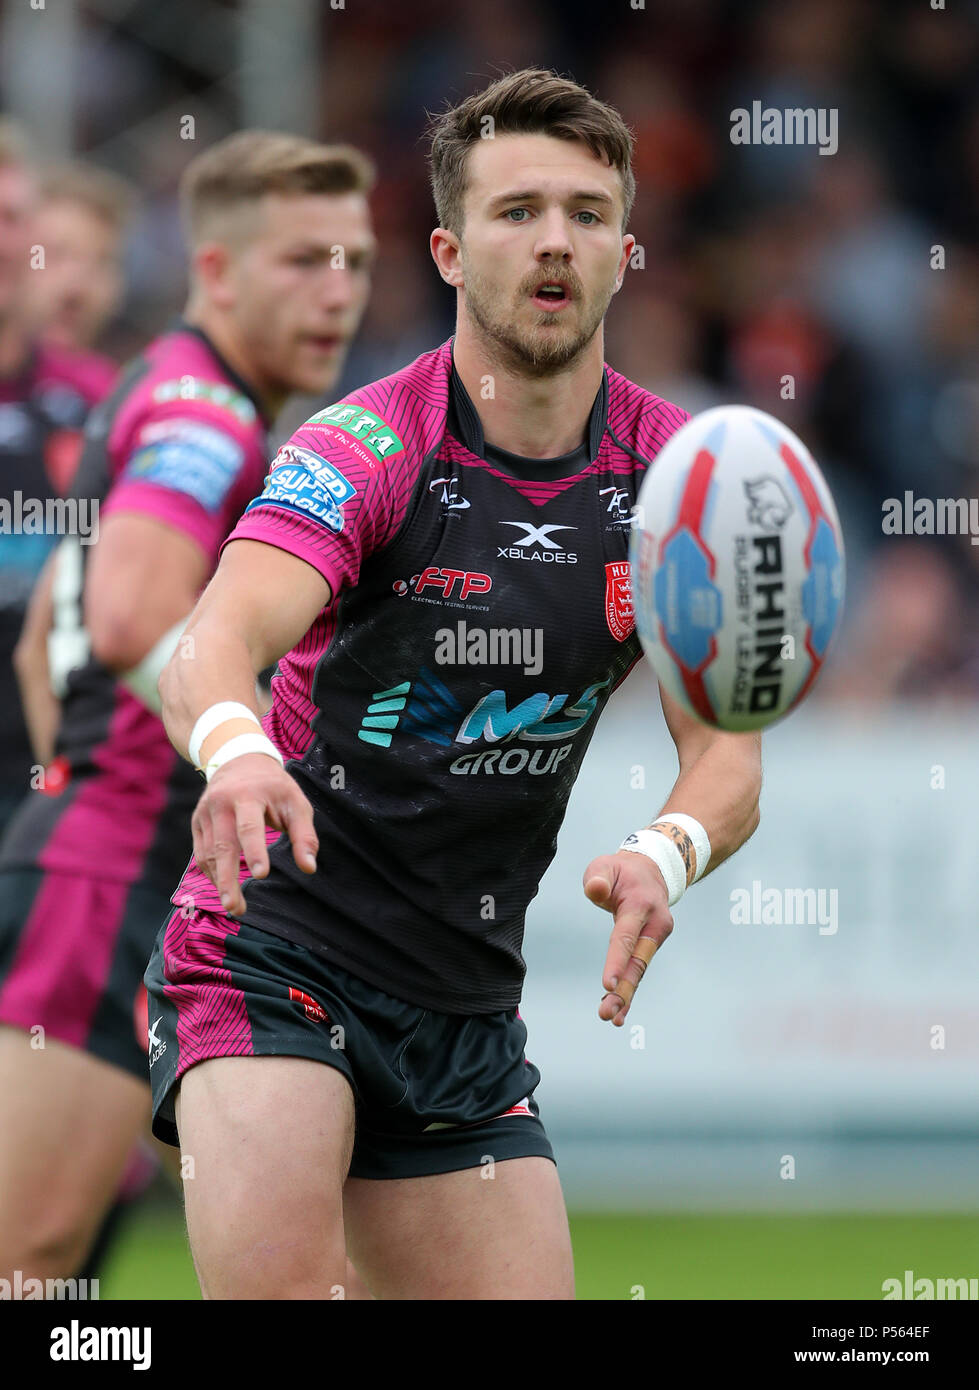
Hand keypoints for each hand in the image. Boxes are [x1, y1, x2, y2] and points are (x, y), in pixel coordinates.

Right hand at [191, 753, 317, 916]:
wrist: (238, 760)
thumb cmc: (273, 786)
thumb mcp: (295, 802)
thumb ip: (304, 834)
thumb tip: (309, 868)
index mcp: (247, 795)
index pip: (249, 826)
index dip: (255, 851)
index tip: (261, 875)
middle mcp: (220, 803)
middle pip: (222, 846)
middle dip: (228, 879)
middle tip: (236, 907)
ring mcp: (205, 813)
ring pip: (208, 854)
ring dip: (220, 882)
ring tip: (234, 905)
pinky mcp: (197, 822)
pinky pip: (201, 853)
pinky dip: (212, 873)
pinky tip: (224, 887)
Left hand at [583, 850, 673, 1025]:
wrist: (651, 872)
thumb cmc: (622, 872)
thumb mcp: (606, 865)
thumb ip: (599, 877)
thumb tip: (594, 890)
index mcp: (641, 905)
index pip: (626, 936)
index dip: (617, 960)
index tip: (608, 984)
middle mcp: (654, 924)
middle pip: (638, 961)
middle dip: (624, 989)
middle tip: (607, 1013)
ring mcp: (656, 936)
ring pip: (640, 969)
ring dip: (626, 995)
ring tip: (611, 1018)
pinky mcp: (651, 945)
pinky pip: (639, 968)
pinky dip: (629, 989)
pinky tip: (619, 1011)